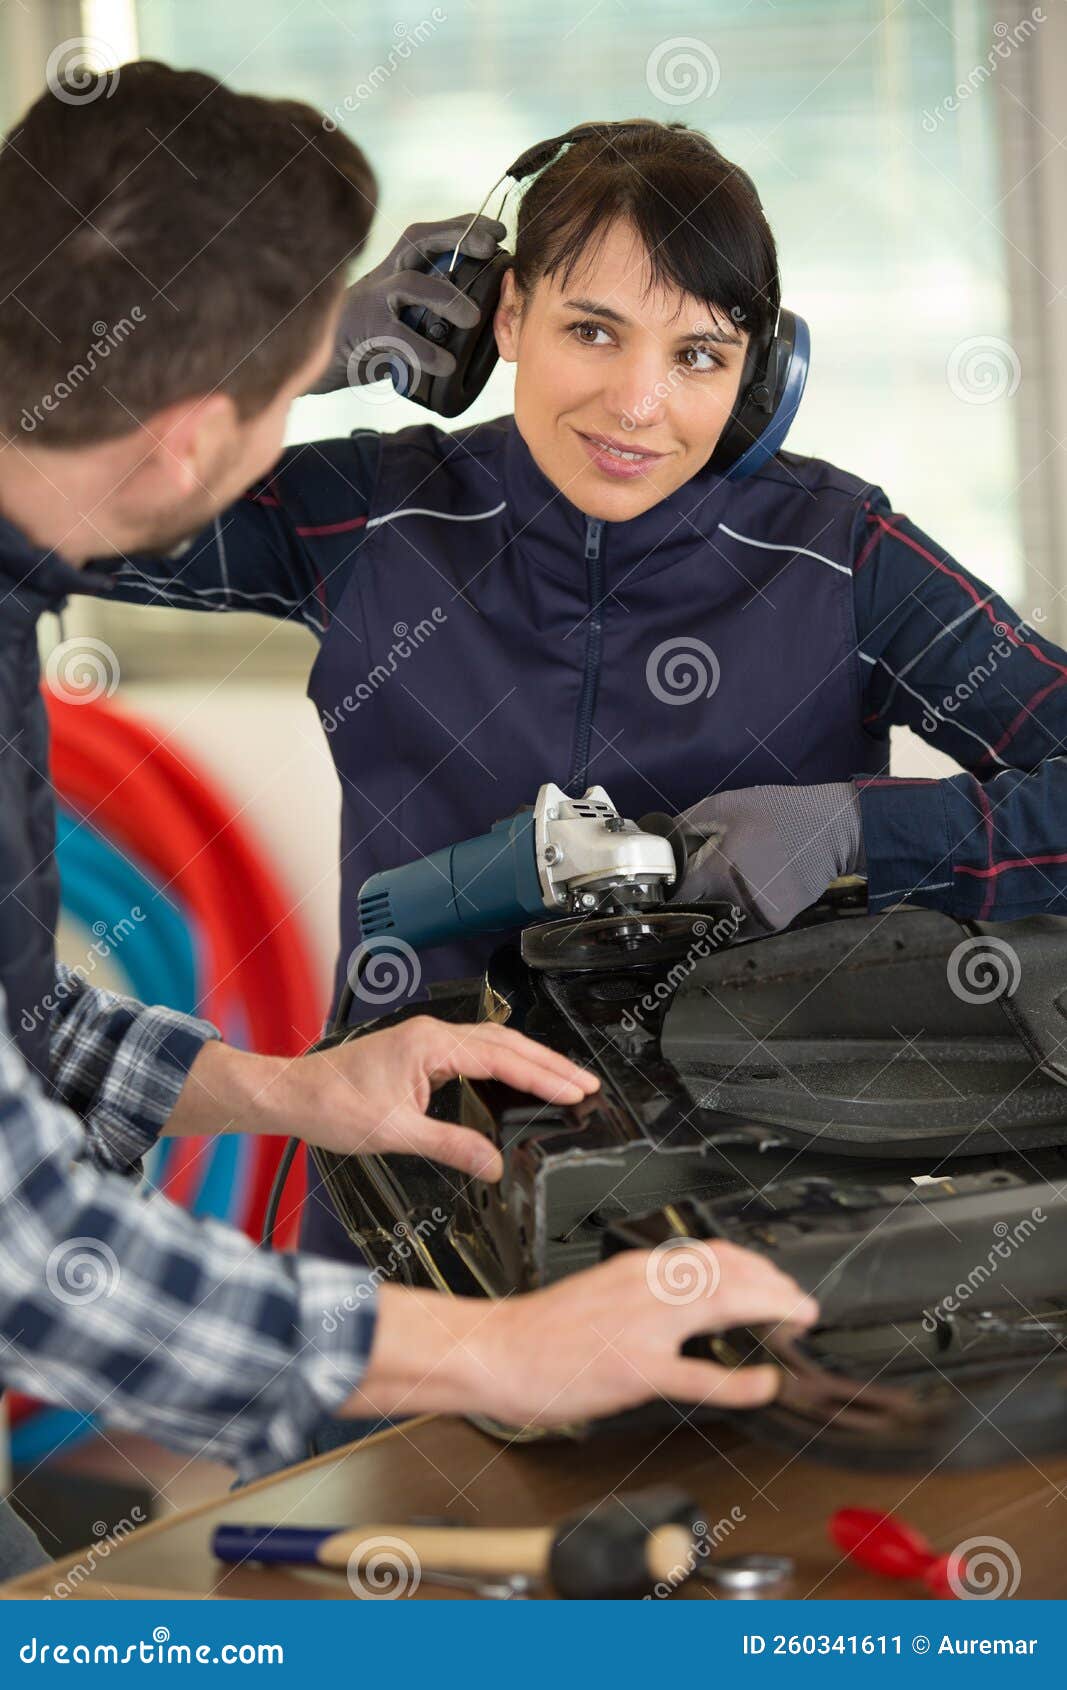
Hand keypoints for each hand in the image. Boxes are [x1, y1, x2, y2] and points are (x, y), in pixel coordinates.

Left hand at [169, 1018, 597, 1180]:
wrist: (292, 1096)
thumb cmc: (331, 1105)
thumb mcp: (395, 1133)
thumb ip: (451, 1147)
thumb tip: (493, 1164)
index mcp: (432, 1045)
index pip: (502, 1058)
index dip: (543, 1076)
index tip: (576, 1091)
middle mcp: (433, 1035)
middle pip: (507, 1043)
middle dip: (549, 1064)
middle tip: (587, 1083)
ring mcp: (427, 1042)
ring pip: (493, 1045)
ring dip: (530, 1062)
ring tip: (565, 1081)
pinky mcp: (420, 1054)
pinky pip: (475, 1053)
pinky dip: (505, 1065)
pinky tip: (517, 1080)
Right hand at [308, 213, 506, 393]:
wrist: (324, 361)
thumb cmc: (374, 336)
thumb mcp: (405, 314)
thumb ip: (434, 308)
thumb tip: (486, 314)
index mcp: (397, 267)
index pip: (429, 235)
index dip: (462, 226)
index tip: (496, 231)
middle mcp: (384, 275)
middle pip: (418, 242)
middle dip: (457, 239)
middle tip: (490, 251)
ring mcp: (373, 300)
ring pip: (410, 284)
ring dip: (446, 297)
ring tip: (473, 318)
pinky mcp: (364, 331)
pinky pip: (397, 336)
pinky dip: (425, 350)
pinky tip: (447, 364)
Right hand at [352, 1242, 817, 1422]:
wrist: (493, 1351)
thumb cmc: (536, 1333)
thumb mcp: (596, 1294)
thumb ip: (639, 1295)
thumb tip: (681, 1303)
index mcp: (634, 1269)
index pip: (710, 1253)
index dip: (753, 1265)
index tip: (775, 1279)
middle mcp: (644, 1287)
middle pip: (728, 1271)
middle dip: (775, 1285)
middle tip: (801, 1303)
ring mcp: (643, 1327)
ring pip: (725, 1303)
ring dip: (771, 1310)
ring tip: (797, 1324)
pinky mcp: (636, 1370)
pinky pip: (702, 1374)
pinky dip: (743, 1381)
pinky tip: (764, 1385)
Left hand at [642, 782, 863, 934]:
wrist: (831, 831)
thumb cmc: (775, 813)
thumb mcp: (722, 807)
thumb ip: (684, 828)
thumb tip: (656, 845)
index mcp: (716, 871)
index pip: (674, 896)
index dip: (664, 891)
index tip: (660, 886)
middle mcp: (733, 901)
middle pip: (693, 912)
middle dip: (687, 900)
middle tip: (691, 883)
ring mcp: (754, 916)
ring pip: (715, 923)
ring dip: (711, 909)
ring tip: (723, 884)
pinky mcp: (771, 924)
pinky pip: (739, 927)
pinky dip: (734, 914)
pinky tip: (745, 891)